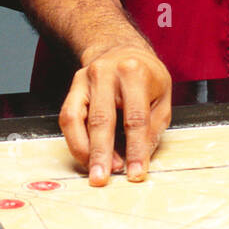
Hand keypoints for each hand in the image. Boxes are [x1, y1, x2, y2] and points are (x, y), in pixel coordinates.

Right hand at [58, 42, 172, 185]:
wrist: (121, 50)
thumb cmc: (146, 76)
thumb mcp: (162, 97)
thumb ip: (153, 127)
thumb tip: (140, 157)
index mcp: (135, 73)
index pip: (136, 118)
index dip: (136, 149)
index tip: (135, 173)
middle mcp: (107, 73)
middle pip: (102, 120)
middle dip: (102, 154)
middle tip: (103, 178)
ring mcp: (85, 79)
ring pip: (76, 119)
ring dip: (84, 150)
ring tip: (94, 171)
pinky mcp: (73, 87)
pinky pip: (67, 117)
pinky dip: (75, 140)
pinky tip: (86, 155)